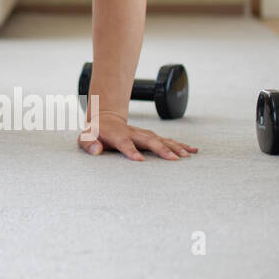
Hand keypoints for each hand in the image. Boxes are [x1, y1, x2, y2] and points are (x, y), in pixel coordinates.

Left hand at [79, 112, 197, 160]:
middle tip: (174, 159)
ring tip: (187, 156)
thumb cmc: (94, 133)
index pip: (124, 143)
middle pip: (148, 141)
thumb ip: (88, 144)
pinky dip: (180, 145)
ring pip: (161, 139)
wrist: (105, 119)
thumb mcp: (85, 138)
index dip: (131, 150)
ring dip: (174, 147)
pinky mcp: (151, 136)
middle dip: (161, 149)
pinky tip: (192, 150)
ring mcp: (143, 134)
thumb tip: (96, 150)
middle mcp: (133, 133)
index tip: (139, 160)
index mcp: (117, 135)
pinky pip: (167, 140)